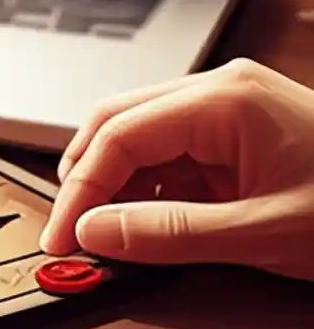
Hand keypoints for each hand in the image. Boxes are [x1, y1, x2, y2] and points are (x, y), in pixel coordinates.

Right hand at [40, 58, 313, 280]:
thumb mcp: (265, 232)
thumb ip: (171, 233)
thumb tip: (98, 230)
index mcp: (223, 98)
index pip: (117, 134)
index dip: (79, 188)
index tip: (62, 235)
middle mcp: (219, 92)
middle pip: (117, 124)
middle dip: (87, 180)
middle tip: (73, 233)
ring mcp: (227, 111)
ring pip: (138, 139)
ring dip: (116, 187)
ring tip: (113, 236)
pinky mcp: (236, 136)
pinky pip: (170, 157)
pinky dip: (148, 192)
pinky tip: (148, 225)